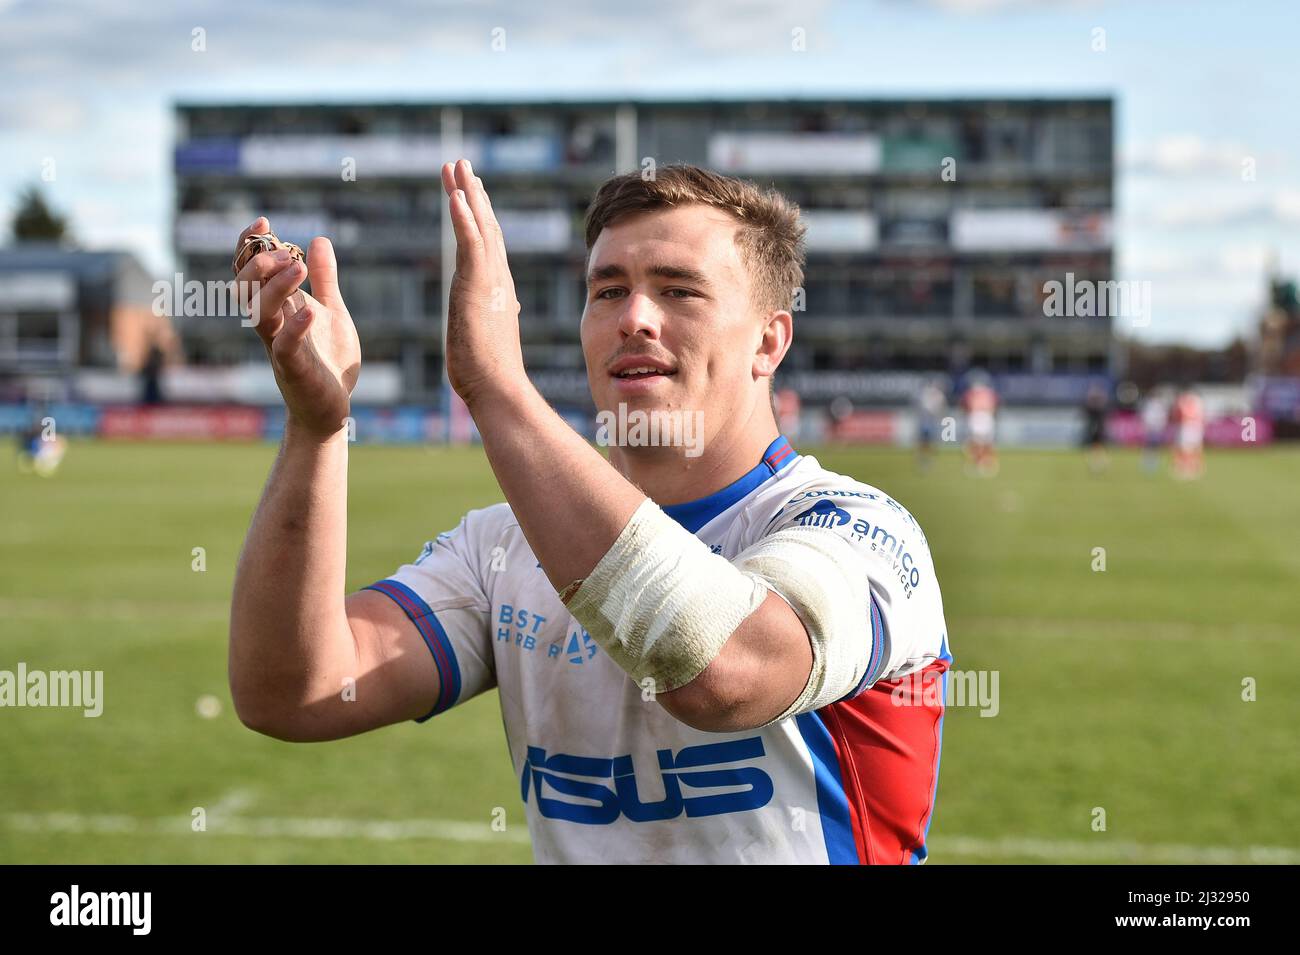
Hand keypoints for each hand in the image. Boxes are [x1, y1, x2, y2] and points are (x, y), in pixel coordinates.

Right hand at [234, 217, 360, 439]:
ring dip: (274, 287)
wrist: (331, 407)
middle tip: (287, 253)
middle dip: (259, 264)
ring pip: (258, 313)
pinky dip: (294, 328)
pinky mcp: (295, 370)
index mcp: (277, 308)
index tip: (263, 222)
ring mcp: (280, 347)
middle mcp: (271, 325)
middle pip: (244, 288)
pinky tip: (309, 312)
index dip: (250, 246)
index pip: (250, 272)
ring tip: (297, 268)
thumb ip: (324, 279)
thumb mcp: (332, 311)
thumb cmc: (328, 360)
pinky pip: (285, 348)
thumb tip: (319, 240)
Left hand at [441, 159, 525, 404]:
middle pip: (485, 225)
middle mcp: (498, 277)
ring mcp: (490, 280)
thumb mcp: (488, 335)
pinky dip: (464, 218)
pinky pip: (470, 244)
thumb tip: (506, 313)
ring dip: (467, 193)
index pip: (487, 243)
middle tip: (460, 164)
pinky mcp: (479, 286)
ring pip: (479, 226)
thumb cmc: (489, 372)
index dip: (478, 214)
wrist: (498, 387)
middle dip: (472, 193)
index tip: (469, 191)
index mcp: (497, 288)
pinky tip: (455, 196)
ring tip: (456, 166)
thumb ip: (494, 317)